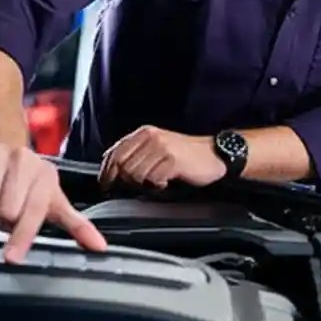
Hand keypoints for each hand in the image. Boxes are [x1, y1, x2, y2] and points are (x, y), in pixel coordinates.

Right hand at [0, 114, 106, 262]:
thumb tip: (99, 247)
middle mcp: (22, 161)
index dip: (23, 236)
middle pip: (5, 213)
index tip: (12, 257)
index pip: (34, 212)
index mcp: (45, 176)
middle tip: (7, 204)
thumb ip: (76, 225)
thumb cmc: (27, 176)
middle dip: (3, 217)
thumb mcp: (54, 198)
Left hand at [98, 125, 226, 189]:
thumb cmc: (185, 156)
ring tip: (156, 183)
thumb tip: (110, 168)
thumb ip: (135, 153)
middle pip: (122, 166)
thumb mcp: (157, 148)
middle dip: (126, 182)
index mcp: (144, 133)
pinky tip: (166, 183)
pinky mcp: (172, 160)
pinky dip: (158, 186)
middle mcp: (151, 137)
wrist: (214, 155)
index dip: (107, 172)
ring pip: (135, 175)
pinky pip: (153, 180)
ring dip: (144, 185)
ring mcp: (161, 148)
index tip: (106, 185)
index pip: (114, 153)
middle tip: (138, 188)